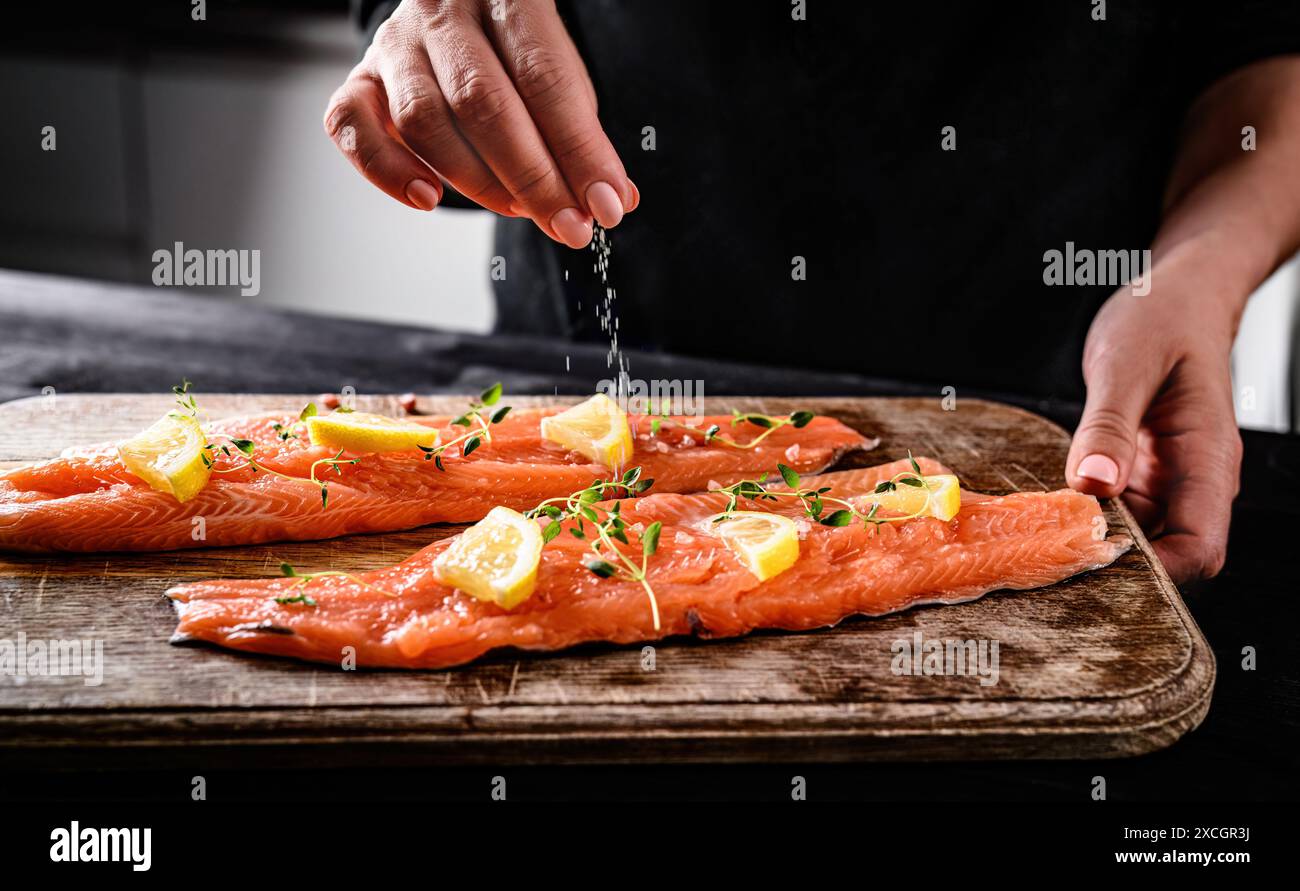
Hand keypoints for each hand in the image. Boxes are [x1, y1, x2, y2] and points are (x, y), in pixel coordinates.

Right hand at [324, 0, 636, 247]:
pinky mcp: (359, 79)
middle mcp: (441, 10)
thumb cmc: (513, 53)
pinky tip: (428, 199)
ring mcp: (394, 44)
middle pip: (482, 102)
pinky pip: (353, 127)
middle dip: (534, 177)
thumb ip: (582, 133)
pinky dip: (388, 172)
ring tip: (519, 210)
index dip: (578, 149)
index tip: (605, 204)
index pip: (544, 77)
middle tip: (569, 225)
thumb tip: (613, 199)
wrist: (457, 16)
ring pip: (423, 121)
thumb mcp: (560, 74)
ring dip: (476, 181)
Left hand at [1066, 264, 1242, 583]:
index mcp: (1208, 459)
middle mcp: (1194, 479)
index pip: (1200, 547)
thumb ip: (1108, 425)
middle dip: (1117, 563)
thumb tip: (1092, 483)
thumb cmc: (1163, 318)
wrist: (1177, 294)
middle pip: (1168, 553)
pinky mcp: (1140, 472)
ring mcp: (1167, 479)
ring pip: (1139, 535)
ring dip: (1095, 541)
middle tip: (1049, 561)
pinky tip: (1047, 513)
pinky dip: (1087, 516)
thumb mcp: (1126, 364)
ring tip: (1038, 543)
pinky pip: (1118, 510)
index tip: (1095, 561)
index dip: (1157, 570)